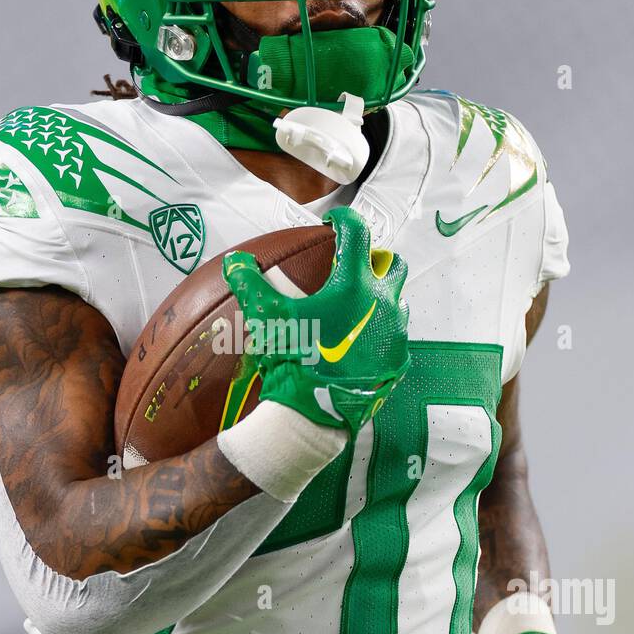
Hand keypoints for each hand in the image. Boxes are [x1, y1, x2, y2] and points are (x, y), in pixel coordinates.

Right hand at [222, 206, 410, 437]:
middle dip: (375, 259)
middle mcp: (384, 302)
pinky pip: (395, 337)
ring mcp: (395, 333)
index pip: (358, 233)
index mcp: (354, 284)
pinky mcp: (398, 360)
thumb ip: (250, 284)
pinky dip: (381, 332)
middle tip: (353, 265)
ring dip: (381, 296)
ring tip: (356, 306)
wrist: (315, 413)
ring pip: (397, 300)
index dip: (345, 220)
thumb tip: (234, 261)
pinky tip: (360, 343)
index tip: (334, 221)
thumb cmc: (293, 359)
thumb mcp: (267, 318)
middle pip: (392, 264)